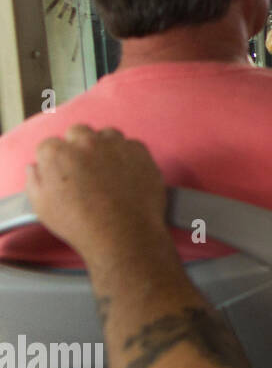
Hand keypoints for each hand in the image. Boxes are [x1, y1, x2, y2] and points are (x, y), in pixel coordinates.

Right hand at [25, 125, 169, 265]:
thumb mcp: (42, 206)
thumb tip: (36, 167)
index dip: (55, 160)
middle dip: (79, 147)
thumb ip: (35, 180)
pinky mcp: (140, 151)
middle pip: (78, 132)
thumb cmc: (80, 224)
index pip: (50, 145)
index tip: (63, 172)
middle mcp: (86, 142)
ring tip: (108, 171)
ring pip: (107, 135)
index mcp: (57, 154)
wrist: (123, 234)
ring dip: (105, 147)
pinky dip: (128, 156)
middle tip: (86, 169)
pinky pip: (131, 145)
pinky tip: (128, 174)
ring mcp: (116, 144)